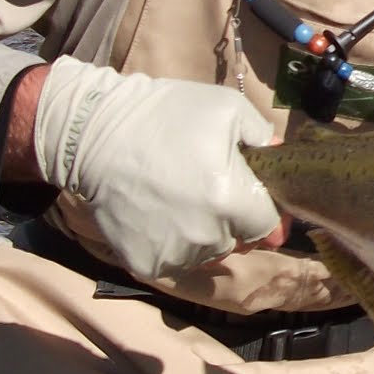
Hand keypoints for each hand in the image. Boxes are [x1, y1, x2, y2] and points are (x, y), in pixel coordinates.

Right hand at [31, 57, 281, 278]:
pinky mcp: (145, 264)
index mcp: (231, 201)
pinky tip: (159, 213)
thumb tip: (279, 157)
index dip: (264, 210)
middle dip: (231, 217)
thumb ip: (262, 137)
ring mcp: (174, 255)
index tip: (250, 196)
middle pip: (236, 239)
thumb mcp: (226, 109)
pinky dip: (173, 243)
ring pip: (206, 251)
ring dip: (203, 232)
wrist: (95, 133)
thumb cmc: (165, 114)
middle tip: (205, 185)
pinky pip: (175, 260)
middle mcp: (207, 237)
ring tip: (179, 196)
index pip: (267, 225)